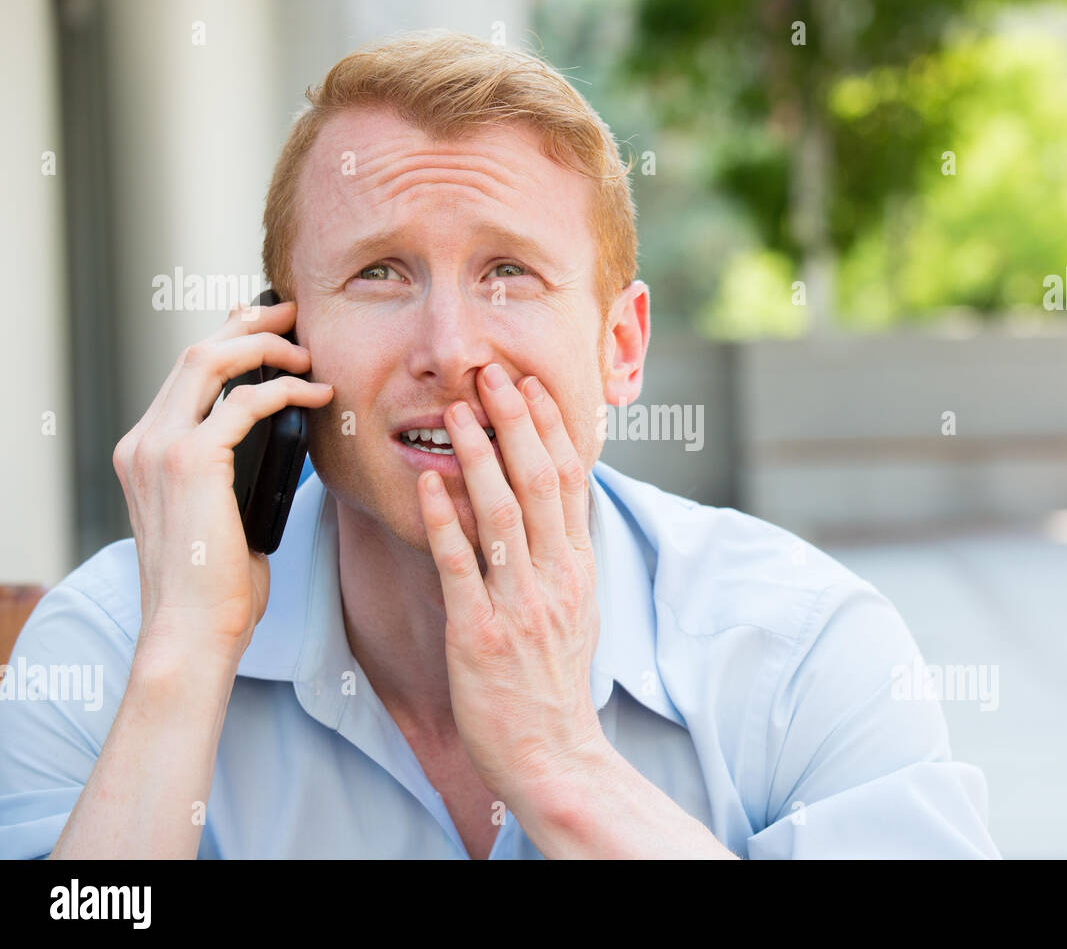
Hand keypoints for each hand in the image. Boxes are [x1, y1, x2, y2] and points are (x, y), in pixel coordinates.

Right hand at [112, 300, 333, 664]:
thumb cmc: (216, 588)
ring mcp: (159, 448)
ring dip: (267, 347)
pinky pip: (244, 402)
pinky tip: (318, 394)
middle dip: (248, 325)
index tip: (270, 329)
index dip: (228, 341)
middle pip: (195, 354)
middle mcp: (143, 442)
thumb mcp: (220, 517)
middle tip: (293, 313)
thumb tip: (278, 446)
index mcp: (145, 453)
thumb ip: (232, 475)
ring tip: (310, 352)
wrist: (192, 632)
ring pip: (211, 361)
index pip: (185, 376)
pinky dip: (286, 389)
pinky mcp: (191, 462)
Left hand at [417, 363, 604, 804]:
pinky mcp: (480, 634)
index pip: (570, 480)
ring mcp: (520, 605)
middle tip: (492, 373)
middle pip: (540, 482)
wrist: (553, 753)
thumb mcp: (576, 609)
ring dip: (480, 456)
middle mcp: (555, 577)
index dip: (549, 428)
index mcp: (578, 567)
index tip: (529, 385)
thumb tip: (553, 504)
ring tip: (459, 409)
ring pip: (504, 513)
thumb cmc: (554, 682)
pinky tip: (429, 483)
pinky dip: (445, 521)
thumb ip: (563, 554)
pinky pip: (461, 567)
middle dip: (516, 422)